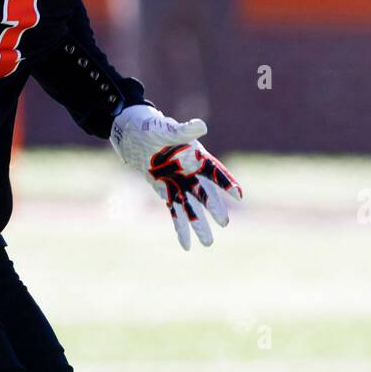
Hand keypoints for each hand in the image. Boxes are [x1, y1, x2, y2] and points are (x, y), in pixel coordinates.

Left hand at [110, 104, 242, 249]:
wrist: (132, 135)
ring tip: (208, 243)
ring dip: (199, 224)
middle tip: (224, 223)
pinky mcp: (166, 192)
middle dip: (214, 208)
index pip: (215, 172)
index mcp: (196, 156)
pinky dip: (181, 228)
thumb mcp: (165, 129)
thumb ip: (183, 132)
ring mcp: (179, 184)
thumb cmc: (150, 128)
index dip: (227, 183)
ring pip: (192, 208)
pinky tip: (187, 245)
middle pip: (206, 193)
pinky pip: (175, 212)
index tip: (238, 195)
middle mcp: (191, 173)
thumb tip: (202, 126)